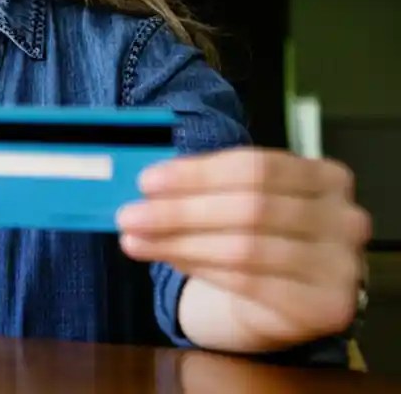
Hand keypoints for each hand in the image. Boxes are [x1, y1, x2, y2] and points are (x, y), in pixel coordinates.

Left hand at [116, 147, 370, 351]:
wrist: (285, 298)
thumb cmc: (257, 236)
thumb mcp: (236, 200)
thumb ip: (203, 187)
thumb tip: (146, 185)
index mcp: (327, 176)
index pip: (255, 166)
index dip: (197, 173)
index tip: (146, 181)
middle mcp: (345, 219)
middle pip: (250, 206)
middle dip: (180, 211)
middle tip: (129, 215)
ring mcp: (341, 266)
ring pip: (245, 247)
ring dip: (179, 242)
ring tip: (135, 240)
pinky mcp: (324, 307)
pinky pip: (248, 283)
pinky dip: (200, 269)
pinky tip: (170, 259)